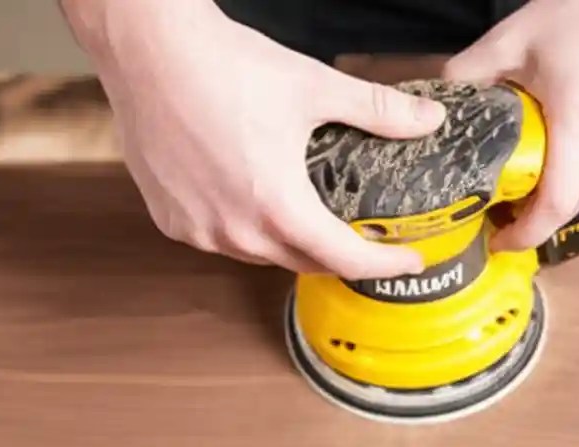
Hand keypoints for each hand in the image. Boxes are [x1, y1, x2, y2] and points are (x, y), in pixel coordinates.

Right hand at [59, 0, 444, 278]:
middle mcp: (235, 231)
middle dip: (340, 256)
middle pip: (304, 262)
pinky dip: (246, 231)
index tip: (409, 261)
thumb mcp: (315, 87)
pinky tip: (257, 206)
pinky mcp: (169, 219)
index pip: (345, 260)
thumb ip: (378, 109)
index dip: (385, 265)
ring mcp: (197, 230)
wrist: (148, 48)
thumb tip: (429, 117)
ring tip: (314, 221)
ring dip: (290, 245)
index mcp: (278, 208)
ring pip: (260, 255)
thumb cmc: (224, 66)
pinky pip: (220, 240)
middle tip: (368, 240)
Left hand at [442, 0, 578, 250]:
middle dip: (537, 214)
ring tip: (539, 182)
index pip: (554, 203)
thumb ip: (468, 76)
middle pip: (570, 207)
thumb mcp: (513, 40)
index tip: (498, 239)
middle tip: (507, 203)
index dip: (523, 233)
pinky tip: (572, 164)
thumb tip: (437, 111)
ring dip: (565, 198)